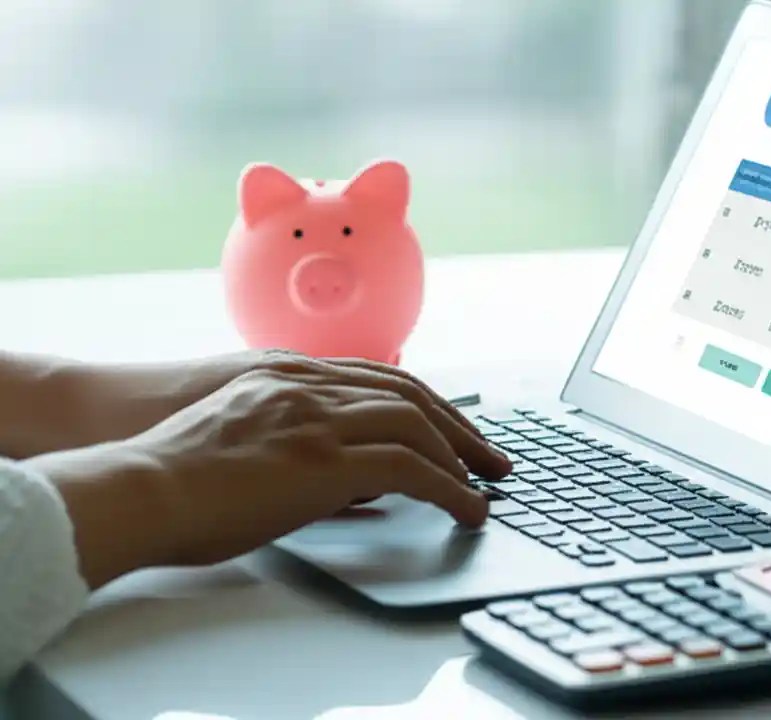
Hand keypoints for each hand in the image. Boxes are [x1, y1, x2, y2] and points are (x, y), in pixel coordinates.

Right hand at [26, 354, 510, 586]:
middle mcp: (308, 385)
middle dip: (459, 426)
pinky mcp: (321, 458)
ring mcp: (316, 418)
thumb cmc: (172, 472)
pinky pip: (409, 466)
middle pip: (410, 393)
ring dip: (462, 456)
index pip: (379, 376)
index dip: (426, 402)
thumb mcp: (240, 433)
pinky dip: (449, 486)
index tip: (453, 425)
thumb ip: (296, 440)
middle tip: (491, 456)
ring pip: (417, 423)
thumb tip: (351, 478)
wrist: (134, 484)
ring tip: (487, 485)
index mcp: (287, 373)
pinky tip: (466, 508)